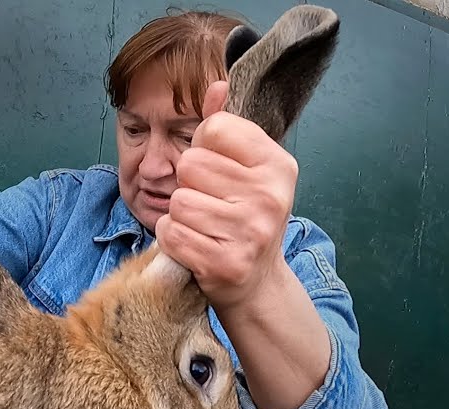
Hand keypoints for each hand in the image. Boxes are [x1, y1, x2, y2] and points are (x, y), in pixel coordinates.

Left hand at [155, 79, 299, 312]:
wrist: (257, 283)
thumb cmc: (245, 218)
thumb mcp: (247, 170)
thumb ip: (227, 129)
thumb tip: (217, 85)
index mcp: (278, 164)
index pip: (214, 128)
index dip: (203, 148)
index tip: (219, 172)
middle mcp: (269, 196)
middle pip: (190, 164)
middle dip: (189, 184)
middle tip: (211, 205)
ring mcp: (249, 231)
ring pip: (178, 200)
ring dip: (180, 215)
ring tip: (204, 227)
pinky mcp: (224, 262)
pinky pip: (171, 232)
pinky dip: (173, 239)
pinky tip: (195, 245)